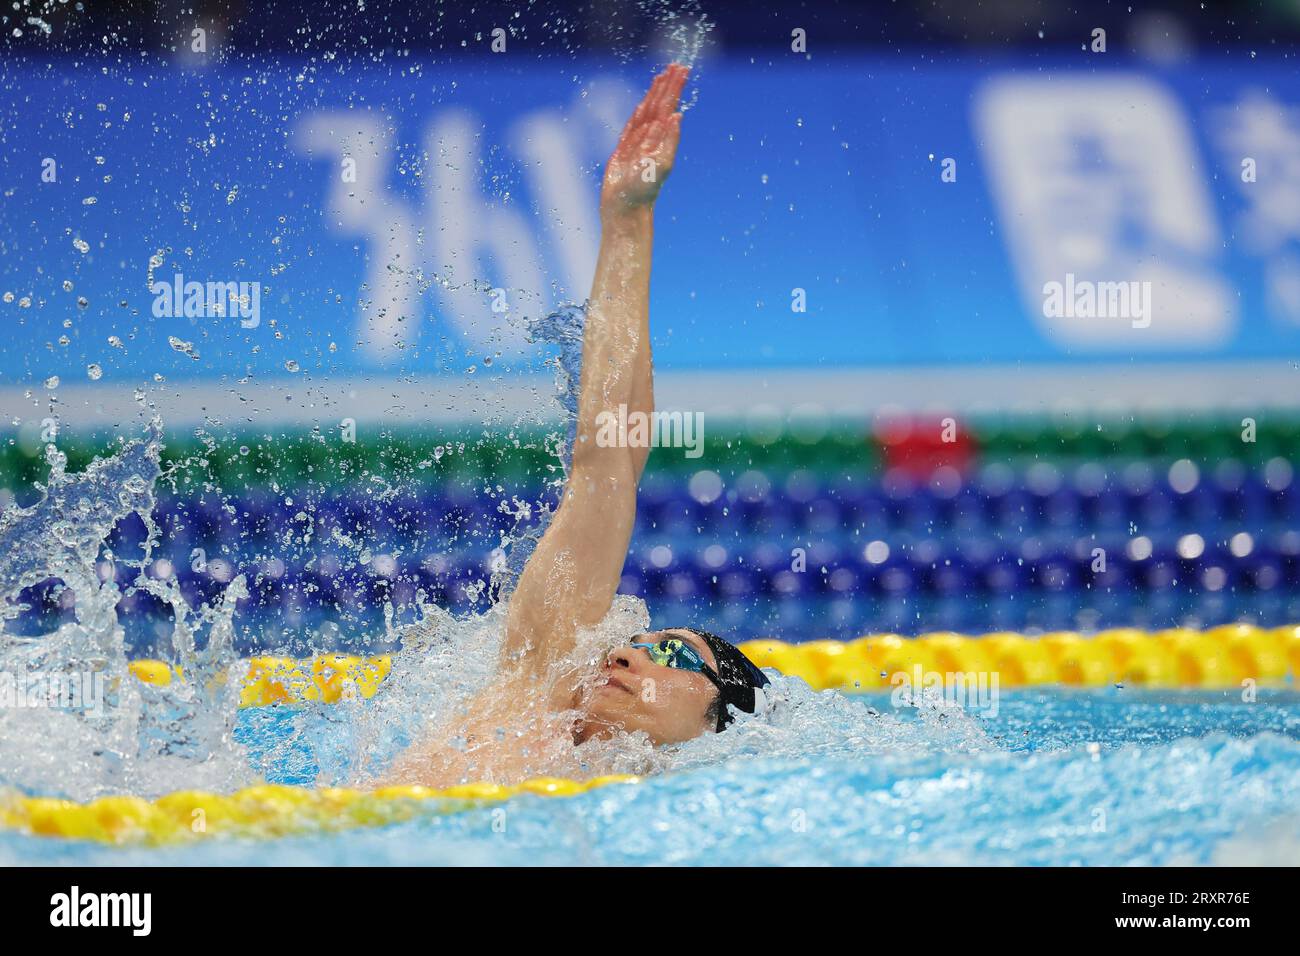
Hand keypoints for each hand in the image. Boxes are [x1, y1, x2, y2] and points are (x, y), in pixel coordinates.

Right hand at [600, 63, 688, 215]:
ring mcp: (638, 143)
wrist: (624, 208)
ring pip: (647, 112)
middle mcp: (652, 139)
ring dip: (655, 94)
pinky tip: (644, 102)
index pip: (670, 106)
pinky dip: (639, 112)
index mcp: (662, 139)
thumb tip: (677, 115)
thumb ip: (668, 141)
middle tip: (676, 66)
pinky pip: (632, 125)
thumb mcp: (660, 165)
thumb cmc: (643, 191)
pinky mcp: (624, 150)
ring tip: (662, 77)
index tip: (681, 70)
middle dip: (668, 86)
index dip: (675, 88)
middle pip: (661, 105)